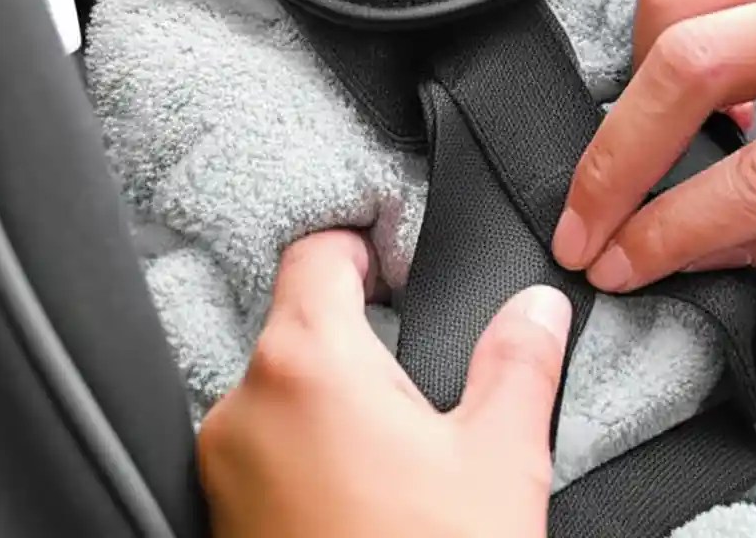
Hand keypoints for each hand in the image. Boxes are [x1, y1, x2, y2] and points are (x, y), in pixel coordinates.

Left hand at [198, 230, 572, 537]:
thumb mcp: (499, 461)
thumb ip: (517, 364)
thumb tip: (535, 310)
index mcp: (308, 363)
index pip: (315, 253)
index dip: (361, 244)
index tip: (393, 259)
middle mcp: (244, 402)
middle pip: (296, 322)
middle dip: (357, 334)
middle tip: (418, 377)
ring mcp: (222, 462)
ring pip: (279, 389)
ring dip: (330, 398)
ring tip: (395, 452)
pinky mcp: (219, 511)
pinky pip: (262, 447)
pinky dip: (305, 448)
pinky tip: (360, 493)